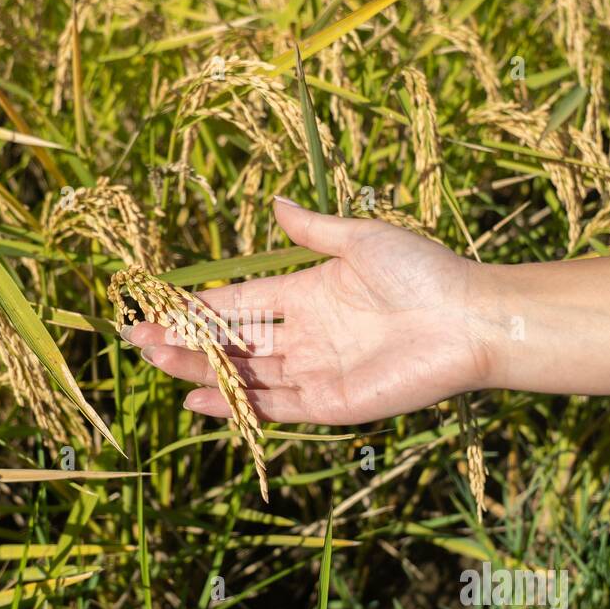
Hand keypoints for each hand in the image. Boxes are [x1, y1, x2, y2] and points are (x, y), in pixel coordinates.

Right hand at [122, 198, 494, 424]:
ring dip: (200, 370)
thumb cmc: (423, 272)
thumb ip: (313, 230)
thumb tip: (277, 201)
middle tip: (138, 341)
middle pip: (233, 343)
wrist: (471, 317)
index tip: (155, 308)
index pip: (239, 305)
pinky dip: (236, 405)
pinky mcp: (332, 404)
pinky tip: (197, 396)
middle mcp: (307, 337)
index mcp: (308, 296)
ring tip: (156, 363)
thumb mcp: (361, 239)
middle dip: (185, 343)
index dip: (197, 308)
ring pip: (245, 376)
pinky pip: (274, 407)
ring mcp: (317, 372)